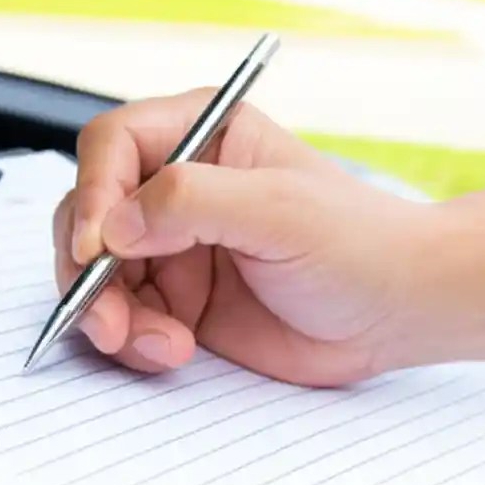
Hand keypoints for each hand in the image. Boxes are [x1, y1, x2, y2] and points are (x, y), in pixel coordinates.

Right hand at [53, 88, 441, 384]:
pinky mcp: (175, 299)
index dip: (92, 193)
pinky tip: (174, 350)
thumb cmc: (360, 244)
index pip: (112, 146)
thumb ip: (192, 202)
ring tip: (154, 343)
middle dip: (85, 269)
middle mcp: (174, 186)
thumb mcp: (280, 210)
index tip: (94, 248)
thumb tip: (114, 225)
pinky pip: (121, 316)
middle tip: (106, 316)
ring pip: (94, 272)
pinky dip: (132, 339)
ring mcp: (170, 245)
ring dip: (107, 312)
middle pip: (88, 213)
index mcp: (202, 135)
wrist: (399, 312)